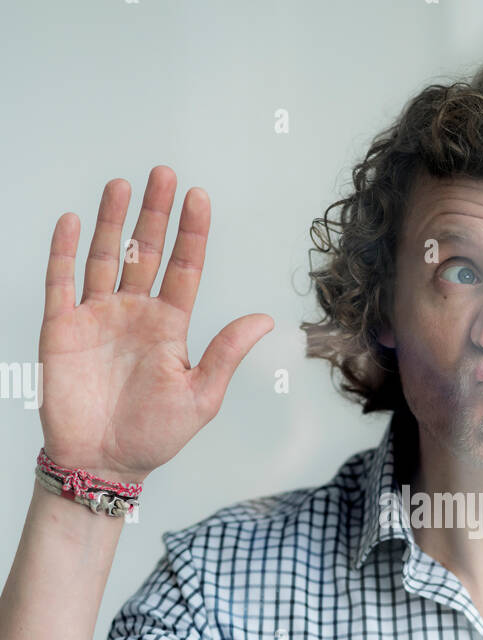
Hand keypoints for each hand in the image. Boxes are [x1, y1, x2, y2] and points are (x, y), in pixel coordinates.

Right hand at [38, 166, 273, 481]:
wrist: (103, 464)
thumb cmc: (153, 436)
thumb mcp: (200, 396)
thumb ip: (226, 353)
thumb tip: (265, 319)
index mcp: (168, 327)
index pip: (183, 268)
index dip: (191, 233)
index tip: (198, 197)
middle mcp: (133, 314)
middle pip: (145, 252)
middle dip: (155, 214)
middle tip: (164, 175)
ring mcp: (96, 317)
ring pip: (104, 257)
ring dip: (111, 221)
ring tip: (123, 185)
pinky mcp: (61, 329)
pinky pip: (60, 282)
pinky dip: (63, 252)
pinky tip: (71, 221)